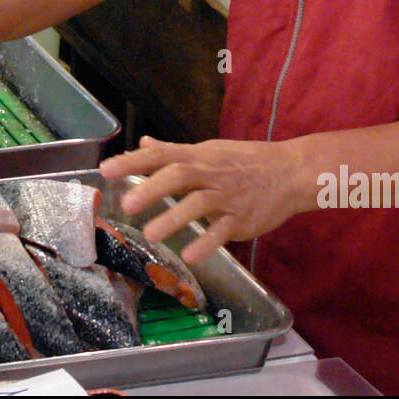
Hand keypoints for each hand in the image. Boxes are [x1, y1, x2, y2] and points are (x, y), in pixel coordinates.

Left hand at [99, 135, 311, 265]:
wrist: (292, 172)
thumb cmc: (246, 161)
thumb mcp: (209, 150)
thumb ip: (174, 151)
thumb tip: (144, 143)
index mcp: (199, 156)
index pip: (162, 155)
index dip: (133, 161)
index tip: (106, 169)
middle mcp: (211, 173)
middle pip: (179, 176)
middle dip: (151, 188)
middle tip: (127, 204)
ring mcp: (228, 196)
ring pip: (199, 203)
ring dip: (174, 218)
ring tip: (150, 234)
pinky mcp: (243, 219)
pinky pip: (224, 231)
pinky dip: (207, 243)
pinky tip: (189, 255)